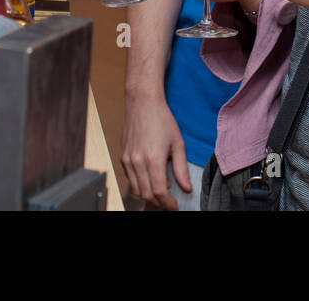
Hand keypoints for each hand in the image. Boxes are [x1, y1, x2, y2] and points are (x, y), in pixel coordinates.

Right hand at [121, 94, 189, 209]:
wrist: (142, 103)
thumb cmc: (161, 119)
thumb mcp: (177, 143)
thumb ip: (181, 168)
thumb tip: (186, 187)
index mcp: (153, 159)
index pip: (160, 192)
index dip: (168, 204)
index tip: (175, 206)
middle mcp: (137, 161)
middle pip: (147, 194)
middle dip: (159, 203)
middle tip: (170, 202)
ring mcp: (127, 160)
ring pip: (136, 190)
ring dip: (149, 195)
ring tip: (162, 192)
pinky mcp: (122, 157)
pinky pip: (130, 179)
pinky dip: (140, 185)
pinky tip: (150, 179)